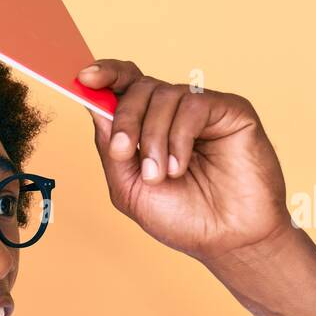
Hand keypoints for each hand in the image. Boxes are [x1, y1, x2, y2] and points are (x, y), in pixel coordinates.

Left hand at [79, 60, 290, 261]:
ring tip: (160, 175)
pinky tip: (179, 167)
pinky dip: (179, 137)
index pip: (125, 85)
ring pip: (165, 95)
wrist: (226, 241)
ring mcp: (203, 110)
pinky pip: (194, 105)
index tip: (84, 78)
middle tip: (122, 151)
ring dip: (153, 138)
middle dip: (124, 119)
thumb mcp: (129, 188)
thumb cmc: (182, 218)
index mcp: (148, 126)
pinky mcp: (231, 111)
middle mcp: (175, 113)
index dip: (106, 74)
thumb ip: (111, 150)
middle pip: (140, 87)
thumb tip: (94, 107)